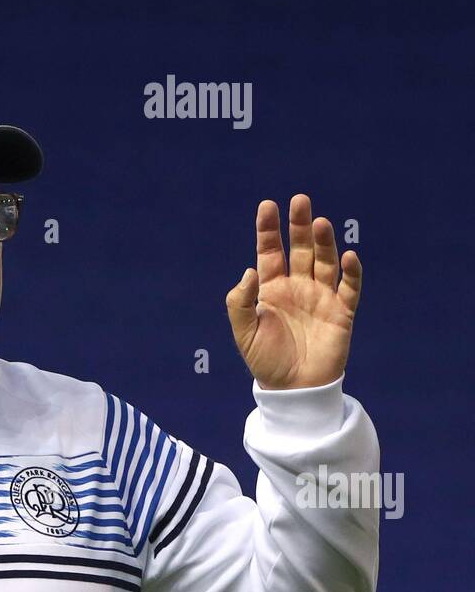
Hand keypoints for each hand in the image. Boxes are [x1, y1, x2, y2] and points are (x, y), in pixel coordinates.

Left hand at [225, 194, 361, 389]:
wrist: (293, 390)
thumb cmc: (266, 362)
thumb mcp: (244, 334)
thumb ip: (240, 303)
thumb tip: (249, 271)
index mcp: (272, 289)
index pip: (270, 252)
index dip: (269, 230)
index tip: (267, 206)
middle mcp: (298, 287)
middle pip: (301, 248)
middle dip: (299, 225)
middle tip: (299, 201)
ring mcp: (321, 297)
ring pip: (325, 262)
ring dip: (324, 242)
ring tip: (319, 223)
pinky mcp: (342, 312)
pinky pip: (350, 287)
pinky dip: (351, 272)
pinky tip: (348, 257)